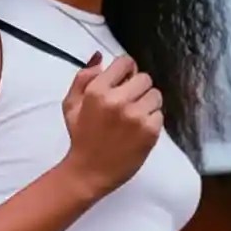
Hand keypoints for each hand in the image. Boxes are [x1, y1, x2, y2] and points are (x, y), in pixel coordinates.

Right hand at [59, 52, 163, 197]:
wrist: (89, 172)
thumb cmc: (81, 138)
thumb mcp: (71, 105)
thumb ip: (82, 78)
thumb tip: (99, 58)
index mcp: (97, 91)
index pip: (125, 62)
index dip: (125, 72)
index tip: (122, 83)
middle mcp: (118, 100)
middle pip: (144, 78)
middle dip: (137, 88)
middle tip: (128, 104)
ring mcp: (136, 116)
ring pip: (155, 95)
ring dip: (147, 104)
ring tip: (133, 118)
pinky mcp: (150, 131)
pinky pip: (159, 114)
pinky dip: (151, 121)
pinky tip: (137, 131)